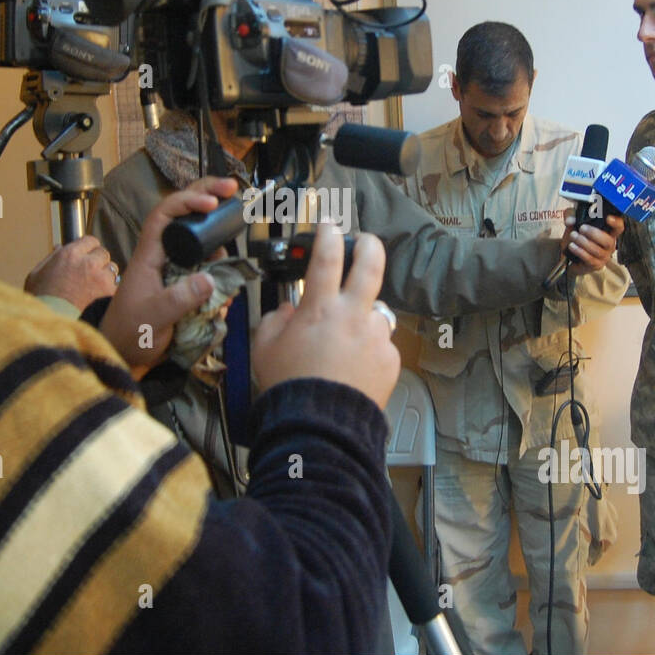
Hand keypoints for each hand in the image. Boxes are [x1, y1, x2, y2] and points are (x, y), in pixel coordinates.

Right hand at [24, 235, 117, 310]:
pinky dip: (110, 289)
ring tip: (92, 286)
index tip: (87, 254)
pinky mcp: (109, 292)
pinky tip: (98, 295)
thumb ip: (51, 257)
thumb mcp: (37, 274)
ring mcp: (101, 277)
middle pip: (103, 253)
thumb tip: (60, 247)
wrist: (52, 321)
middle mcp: (88, 262)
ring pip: (112, 268)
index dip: (88, 247)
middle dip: (97, 261)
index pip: (91, 240)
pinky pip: (116, 284)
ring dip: (105, 275)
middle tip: (89, 272)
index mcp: (70, 254)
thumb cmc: (41, 298)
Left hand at [99, 177, 237, 376]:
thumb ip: (180, 299)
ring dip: (220, 246)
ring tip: (234, 260)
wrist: (124, 352)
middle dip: (207, 198)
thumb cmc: (129, 332)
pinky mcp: (185, 283)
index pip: (164, 214)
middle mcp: (163, 254)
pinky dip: (221, 274)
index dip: (187, 201)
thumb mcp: (154, 316)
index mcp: (149, 254)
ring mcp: (175, 267)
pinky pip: (207, 269)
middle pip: (184, 215)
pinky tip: (228, 292)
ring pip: (201, 242)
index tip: (211, 202)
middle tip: (232, 189)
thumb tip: (210, 279)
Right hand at [252, 223, 400, 410]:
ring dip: (363, 317)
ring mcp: (376, 337)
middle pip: (371, 264)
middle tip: (365, 242)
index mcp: (320, 309)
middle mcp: (353, 316)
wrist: (320, 427)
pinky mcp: (391, 359)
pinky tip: (353, 367)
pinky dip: (368, 349)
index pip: (327, 257)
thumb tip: (287, 311)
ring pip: (375, 312)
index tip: (329, 227)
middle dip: (369, 245)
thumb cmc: (289, 388)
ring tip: (347, 339)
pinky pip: (381, 345)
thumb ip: (274, 322)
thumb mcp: (264, 349)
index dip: (328, 235)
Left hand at [562, 213, 623, 276]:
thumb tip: (570, 220)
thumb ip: (572, 218)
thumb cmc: (578, 237)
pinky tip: (572, 246)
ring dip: (584, 242)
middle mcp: (609, 245)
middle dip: (594, 233)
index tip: (608, 218)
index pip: (619, 227)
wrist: (570, 255)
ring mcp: (604, 256)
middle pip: (609, 241)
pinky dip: (579, 251)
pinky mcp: (596, 265)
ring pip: (597, 250)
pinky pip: (590, 259)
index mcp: (609, 232)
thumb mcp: (574, 224)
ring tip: (573, 236)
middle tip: (582, 228)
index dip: (616, 222)